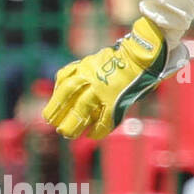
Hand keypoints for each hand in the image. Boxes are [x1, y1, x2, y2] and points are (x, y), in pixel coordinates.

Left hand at [42, 17, 176, 139]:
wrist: (143, 57)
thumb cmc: (119, 62)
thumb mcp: (95, 62)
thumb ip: (82, 74)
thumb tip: (65, 91)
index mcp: (86, 66)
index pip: (64, 81)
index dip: (56, 98)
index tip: (50, 112)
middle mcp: (92, 76)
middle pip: (69, 93)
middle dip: (58, 110)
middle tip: (54, 125)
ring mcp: (104, 88)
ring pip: (83, 108)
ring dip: (74, 123)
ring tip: (67, 134)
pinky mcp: (117, 100)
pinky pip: (104, 119)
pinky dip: (97, 130)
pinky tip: (92, 136)